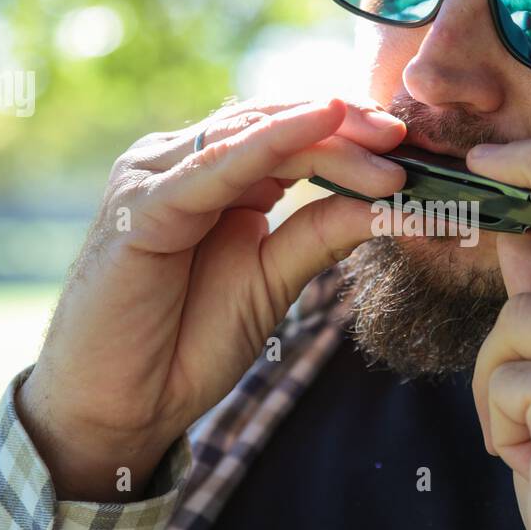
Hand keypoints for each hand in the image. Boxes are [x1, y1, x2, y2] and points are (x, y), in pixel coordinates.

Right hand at [18, 98, 406, 501]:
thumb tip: (388, 200)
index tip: (410, 148)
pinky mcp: (140, 206)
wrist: (120, 406)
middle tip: (405, 137)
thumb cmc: (185, 345)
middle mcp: (181, 165)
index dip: (351, 134)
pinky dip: (271, 143)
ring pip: (252, 135)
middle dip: (347, 125)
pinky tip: (318, 126)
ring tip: (386, 145)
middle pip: (275, 123)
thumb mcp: (272, 279)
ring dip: (325, 136)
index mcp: (212, 179)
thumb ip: (319, 233)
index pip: (288, 135)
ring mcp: (155, 178)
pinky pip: (215, 166)